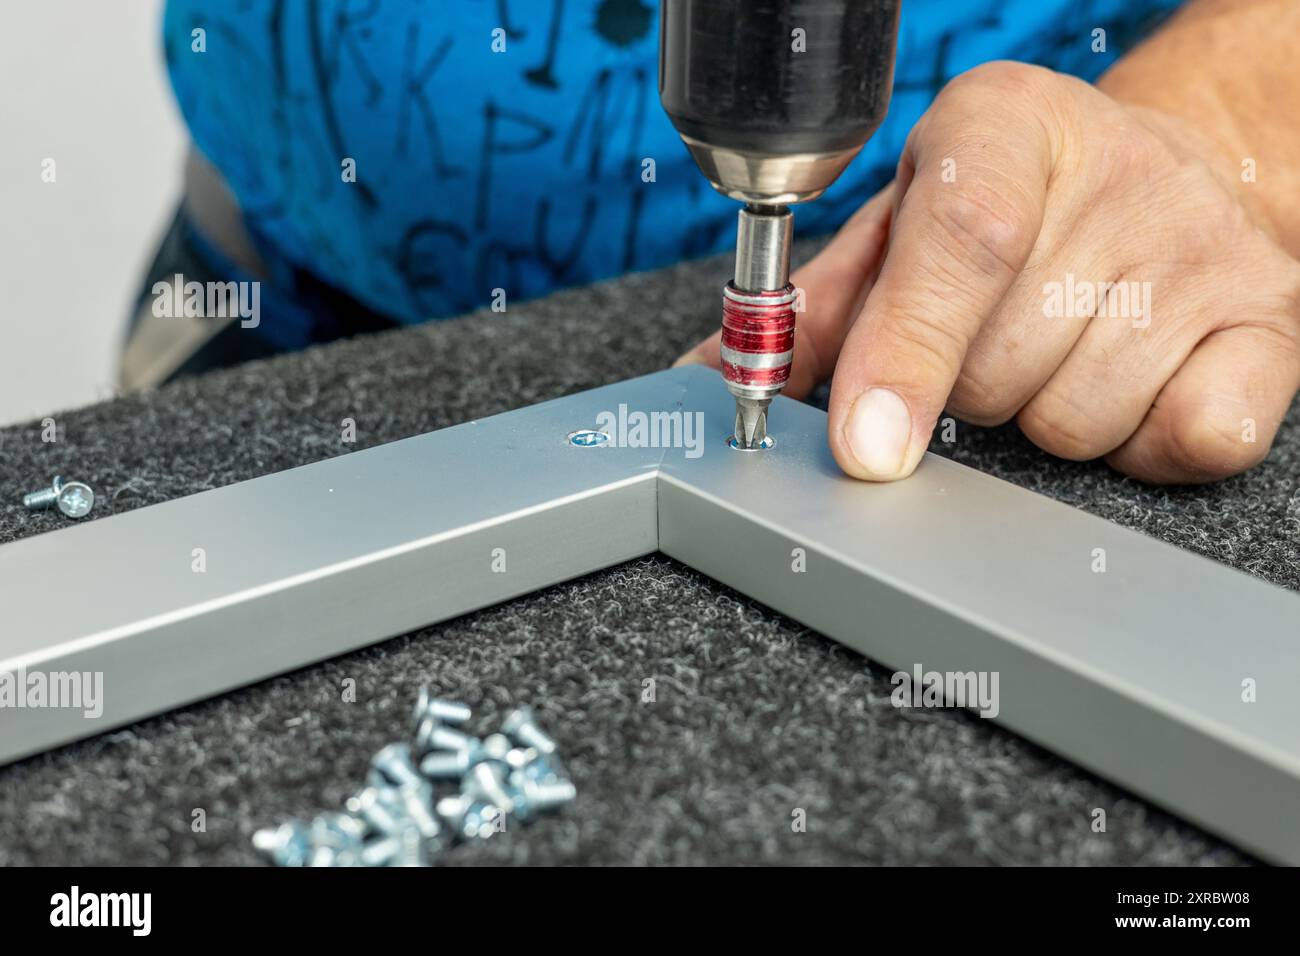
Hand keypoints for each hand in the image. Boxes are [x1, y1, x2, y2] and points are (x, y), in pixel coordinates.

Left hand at [678, 60, 1299, 482]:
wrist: (1169, 180)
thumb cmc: (1009, 213)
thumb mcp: (899, 230)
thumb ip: (813, 312)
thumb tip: (716, 386)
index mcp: (1002, 127)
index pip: (958, 242)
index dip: (903, 353)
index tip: (865, 447)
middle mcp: (1120, 172)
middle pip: (1000, 367)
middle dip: (965, 389)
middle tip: (988, 339)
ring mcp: (1208, 248)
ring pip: (1073, 421)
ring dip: (1041, 416)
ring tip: (1056, 349)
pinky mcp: (1274, 324)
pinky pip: (1188, 439)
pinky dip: (1137, 443)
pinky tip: (1125, 384)